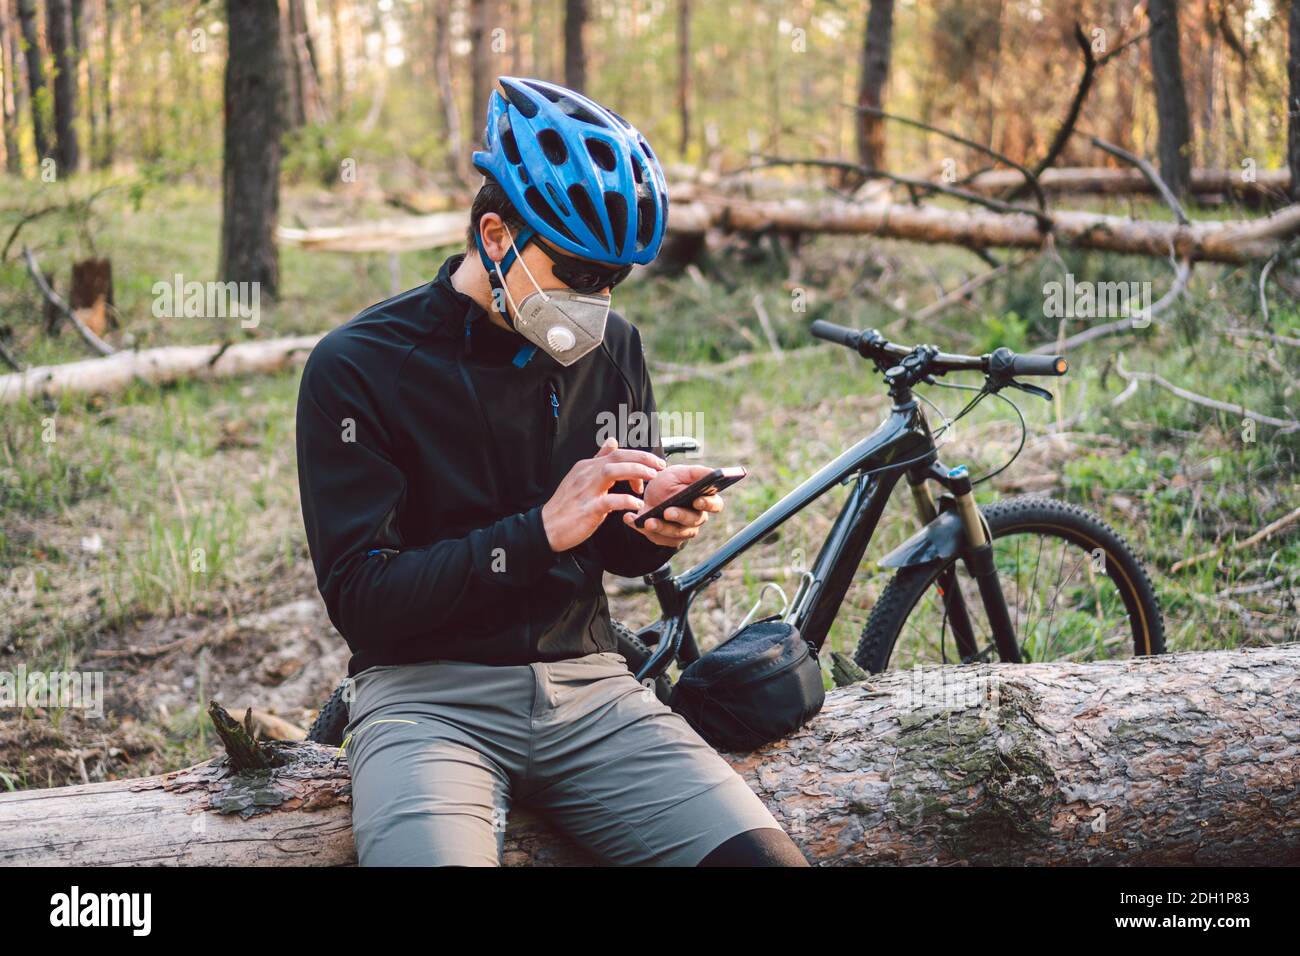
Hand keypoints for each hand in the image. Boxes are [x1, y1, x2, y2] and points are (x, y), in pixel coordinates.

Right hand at [542, 438, 664, 551]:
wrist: (546, 527)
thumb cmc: (566, 505)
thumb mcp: (581, 477)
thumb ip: (598, 459)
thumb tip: (612, 441)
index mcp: (587, 466)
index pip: (617, 454)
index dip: (639, 457)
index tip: (654, 465)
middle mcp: (586, 474)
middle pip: (617, 457)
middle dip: (642, 459)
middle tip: (660, 467)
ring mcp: (586, 491)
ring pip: (612, 471)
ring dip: (635, 472)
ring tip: (651, 479)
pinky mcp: (587, 509)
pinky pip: (608, 501)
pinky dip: (625, 501)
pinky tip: (637, 505)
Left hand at [624, 464, 725, 547]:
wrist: (648, 494)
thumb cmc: (669, 482)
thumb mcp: (680, 473)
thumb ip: (697, 473)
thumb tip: (714, 473)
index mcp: (704, 499)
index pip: (715, 504)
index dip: (708, 504)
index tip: (697, 500)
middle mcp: (696, 517)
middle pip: (693, 521)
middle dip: (680, 516)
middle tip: (668, 512)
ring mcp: (683, 530)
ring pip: (676, 533)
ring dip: (661, 527)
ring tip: (648, 521)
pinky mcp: (667, 539)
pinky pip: (658, 538)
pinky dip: (643, 529)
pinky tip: (632, 519)